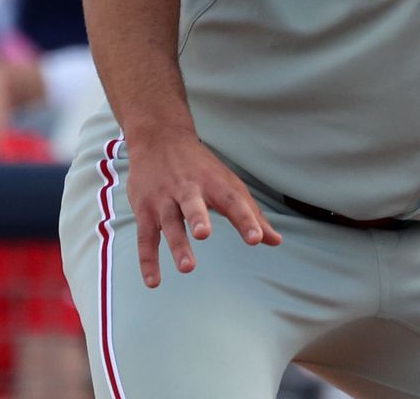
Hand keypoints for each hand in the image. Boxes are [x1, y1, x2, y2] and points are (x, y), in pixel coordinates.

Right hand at [123, 131, 281, 287]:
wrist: (159, 138)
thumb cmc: (201, 167)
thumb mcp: (228, 183)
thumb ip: (251, 214)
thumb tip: (275, 241)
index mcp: (214, 182)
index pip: (232, 200)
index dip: (245, 219)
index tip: (256, 238)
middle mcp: (188, 189)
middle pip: (193, 203)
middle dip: (198, 218)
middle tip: (205, 234)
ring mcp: (164, 200)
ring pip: (169, 222)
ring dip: (177, 244)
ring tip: (188, 267)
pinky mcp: (144, 211)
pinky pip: (145, 238)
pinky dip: (148, 260)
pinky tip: (154, 282)